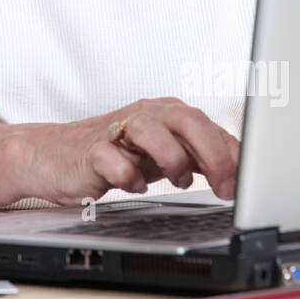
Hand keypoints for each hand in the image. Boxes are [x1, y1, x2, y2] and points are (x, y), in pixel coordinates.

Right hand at [21, 97, 238, 205]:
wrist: (56, 156)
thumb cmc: (115, 153)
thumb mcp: (163, 155)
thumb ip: (197, 158)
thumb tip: (238, 173)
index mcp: (166, 113)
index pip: (207, 125)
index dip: (230, 154)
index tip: (243, 185)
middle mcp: (145, 115)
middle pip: (186, 119)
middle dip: (211, 153)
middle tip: (223, 184)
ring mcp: (116, 130)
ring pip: (150, 129)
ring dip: (171, 157)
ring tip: (178, 181)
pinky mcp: (90, 150)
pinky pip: (111, 158)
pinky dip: (128, 176)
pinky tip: (134, 185)